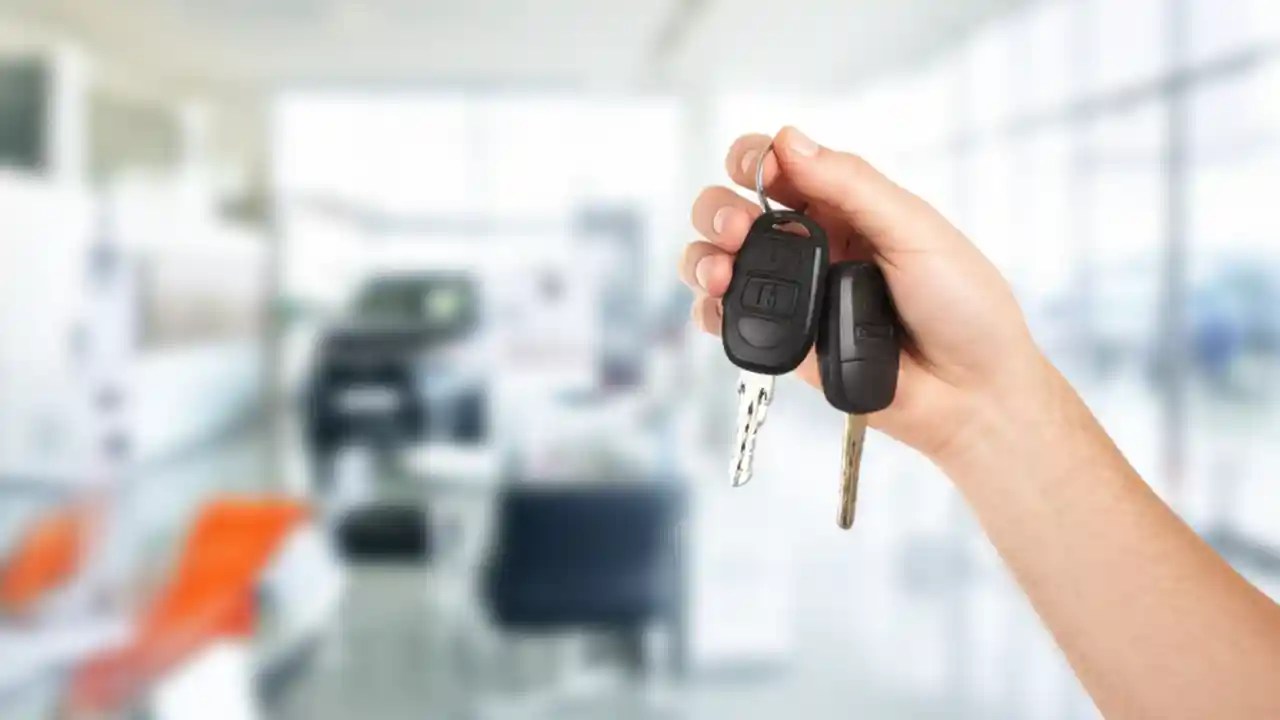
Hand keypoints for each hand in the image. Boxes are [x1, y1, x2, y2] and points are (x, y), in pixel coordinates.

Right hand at [679, 127, 1048, 462]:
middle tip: (738, 230)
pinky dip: (709, 310)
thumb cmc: (965, 308)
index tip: (754, 169)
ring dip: (703, 257)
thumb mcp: (916, 231)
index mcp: (846, 206)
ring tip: (720, 273)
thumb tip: (789, 140)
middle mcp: (812, 244)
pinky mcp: (786, 343)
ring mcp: (795, 294)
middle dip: (719, 210)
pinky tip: (720, 306)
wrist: (972, 395)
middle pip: (734, 208)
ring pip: (720, 261)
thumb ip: (852, 185)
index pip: (780, 164)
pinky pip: (728, 320)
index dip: (754, 158)